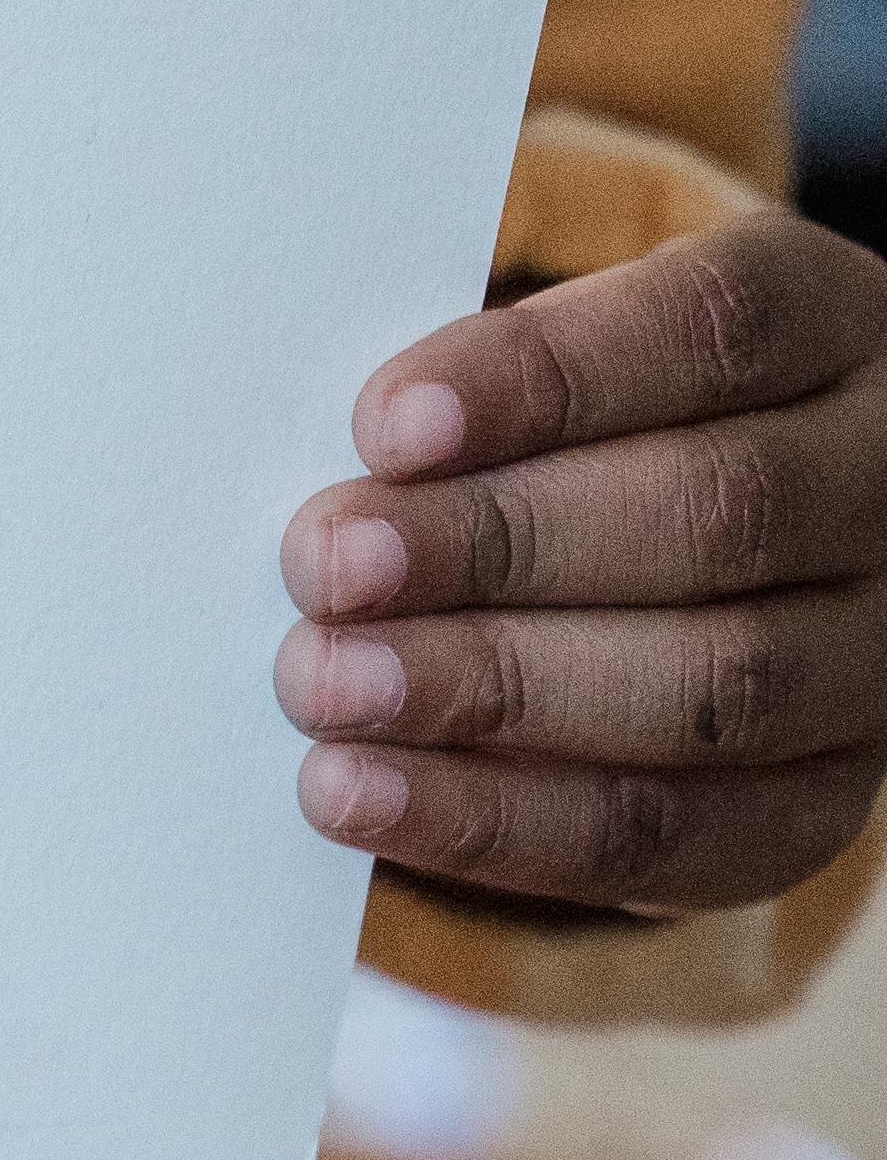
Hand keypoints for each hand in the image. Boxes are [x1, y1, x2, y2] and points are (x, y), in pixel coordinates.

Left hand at [279, 215, 886, 912]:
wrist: (717, 559)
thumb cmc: (598, 430)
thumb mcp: (569, 364)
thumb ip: (480, 406)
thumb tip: (346, 488)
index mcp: (828, 328)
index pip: (713, 329)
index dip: (547, 377)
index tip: (385, 425)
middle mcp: (884, 485)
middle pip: (719, 509)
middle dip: (499, 544)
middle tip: (328, 567)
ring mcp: (875, 654)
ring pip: (715, 682)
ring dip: (494, 690)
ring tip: (327, 686)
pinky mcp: (824, 799)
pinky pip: (678, 831)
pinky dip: (504, 821)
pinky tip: (366, 795)